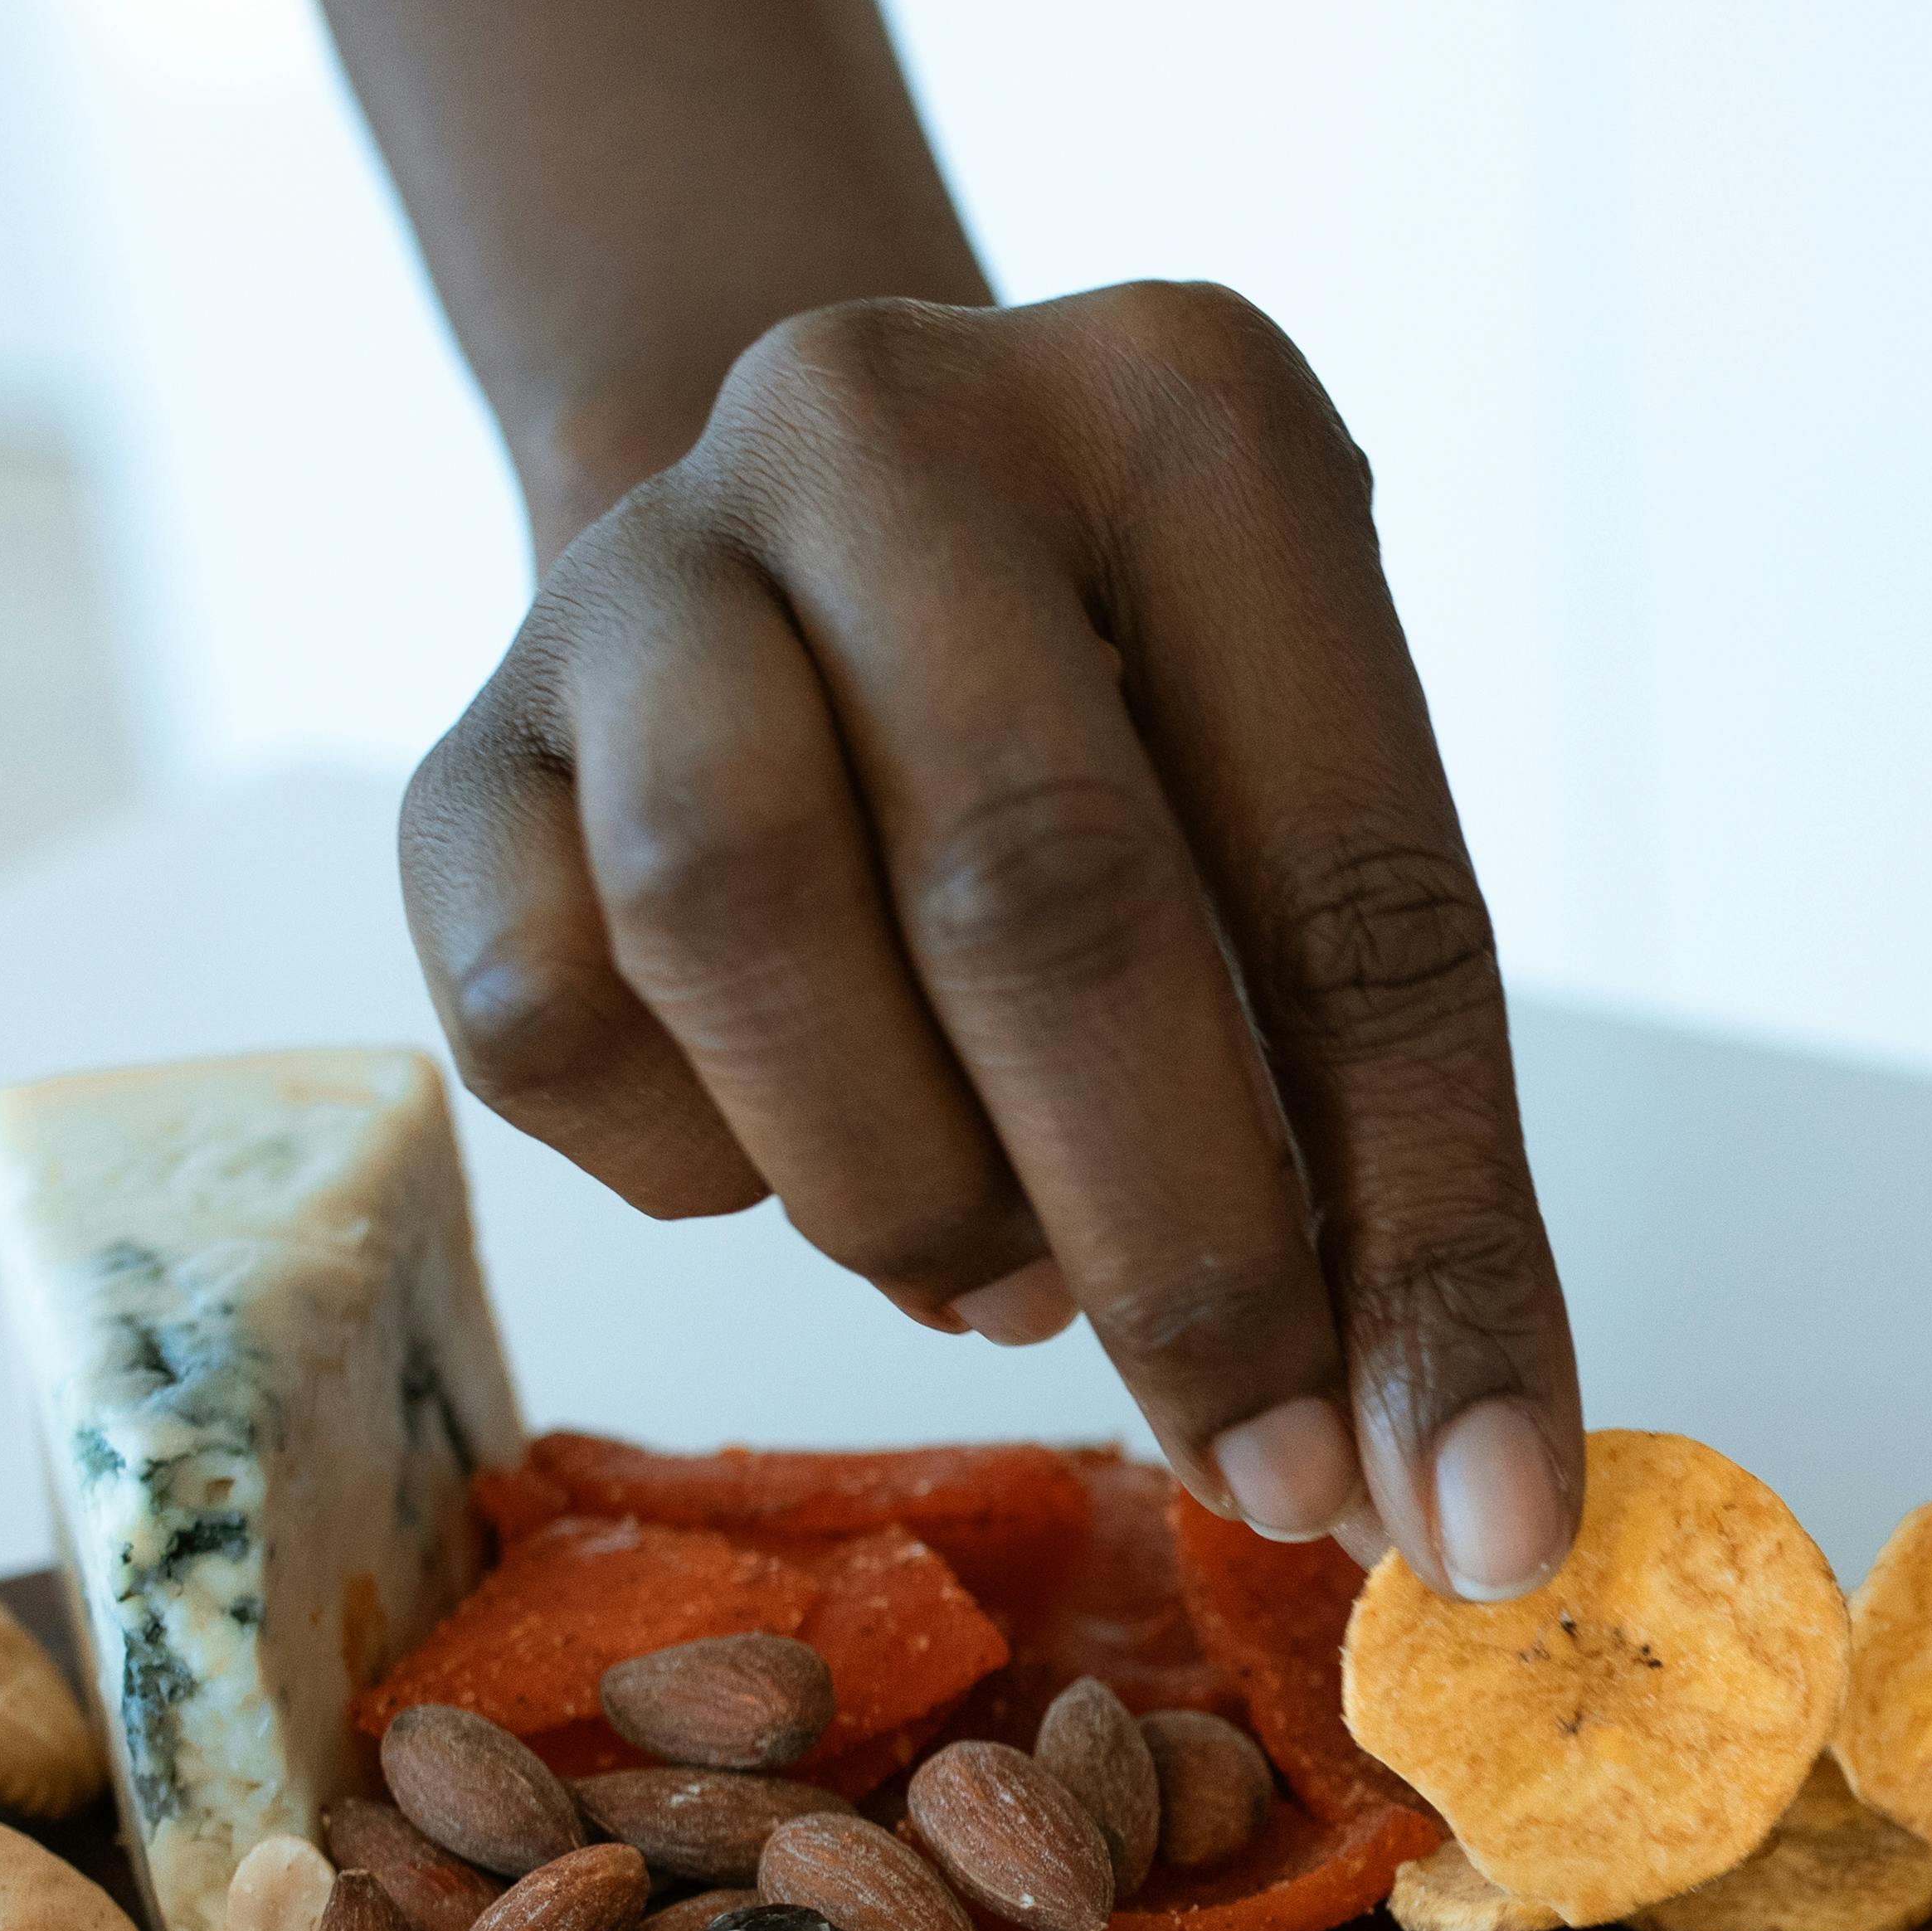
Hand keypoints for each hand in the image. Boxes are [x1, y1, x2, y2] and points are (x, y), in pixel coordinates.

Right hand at [399, 284, 1581, 1593]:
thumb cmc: (1119, 746)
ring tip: (1007, 1272)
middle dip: (1185, 1257)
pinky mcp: (460, 751)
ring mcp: (642, 565)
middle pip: (1040, 894)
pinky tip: (799, 1146)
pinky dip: (706, 1168)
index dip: (1433, 1239)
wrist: (795, 579)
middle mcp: (894, 424)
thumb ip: (1373, 1142)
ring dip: (915, 1192)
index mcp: (1190, 417)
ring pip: (743, 930)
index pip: (1360, 888)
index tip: (1471, 1513)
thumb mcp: (1290, 846)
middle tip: (1263, 1471)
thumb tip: (1444, 1504)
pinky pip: (551, 1030)